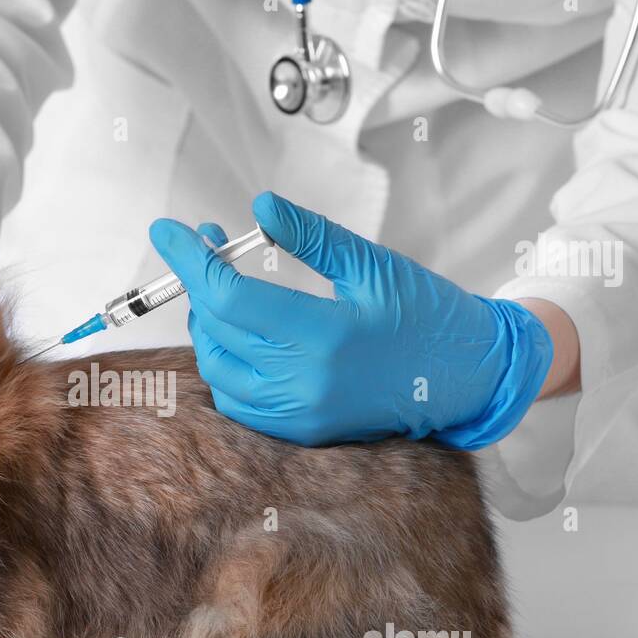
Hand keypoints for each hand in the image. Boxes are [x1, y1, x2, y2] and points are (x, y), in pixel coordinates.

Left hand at [148, 192, 553, 448]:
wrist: (468, 378)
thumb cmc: (429, 315)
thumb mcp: (374, 264)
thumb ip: (312, 236)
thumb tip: (260, 207)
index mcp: (324, 337)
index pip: (228, 297)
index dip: (190, 259)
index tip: (169, 230)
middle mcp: (304, 384)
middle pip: (216, 329)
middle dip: (199, 281)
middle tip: (207, 243)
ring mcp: (300, 415)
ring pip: (217, 367)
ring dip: (207, 322)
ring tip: (222, 284)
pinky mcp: (301, 431)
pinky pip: (236, 398)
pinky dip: (224, 361)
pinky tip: (237, 331)